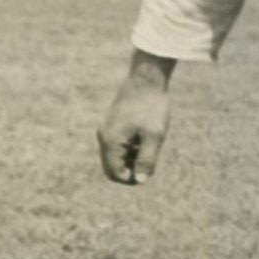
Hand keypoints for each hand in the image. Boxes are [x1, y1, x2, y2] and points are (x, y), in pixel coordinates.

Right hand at [97, 52, 174, 184]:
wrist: (146, 78)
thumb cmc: (152, 106)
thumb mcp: (154, 135)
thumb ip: (147, 159)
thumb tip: (141, 181)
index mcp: (111, 141)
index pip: (115, 174)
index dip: (131, 179)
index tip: (149, 171)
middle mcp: (104, 136)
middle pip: (111, 167)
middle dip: (130, 170)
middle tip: (150, 159)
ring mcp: (106, 129)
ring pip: (114, 156)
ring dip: (130, 159)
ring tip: (148, 146)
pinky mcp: (111, 123)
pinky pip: (116, 145)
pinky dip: (129, 148)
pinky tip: (144, 138)